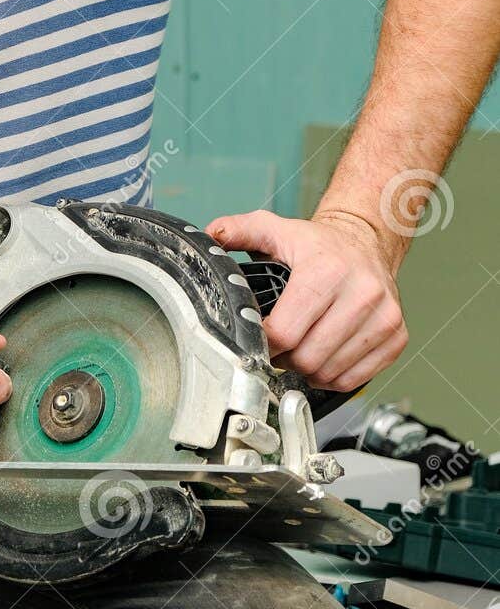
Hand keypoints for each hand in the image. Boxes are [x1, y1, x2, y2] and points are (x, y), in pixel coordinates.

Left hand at [201, 208, 407, 391]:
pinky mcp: (397, 337)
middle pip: (307, 358)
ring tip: (300, 349)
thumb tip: (210, 235)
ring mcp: (384, 318)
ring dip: (308, 370)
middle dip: (284, 359)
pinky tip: (324, 356)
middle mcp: (361, 293)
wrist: (367, 242)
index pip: (284, 333)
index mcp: (327, 270)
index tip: (257, 338)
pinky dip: (333, 377)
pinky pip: (354, 379)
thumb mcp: (276, 229)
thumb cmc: (319, 244)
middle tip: (279, 346)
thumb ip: (239, 230)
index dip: (263, 343)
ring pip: (330, 373)